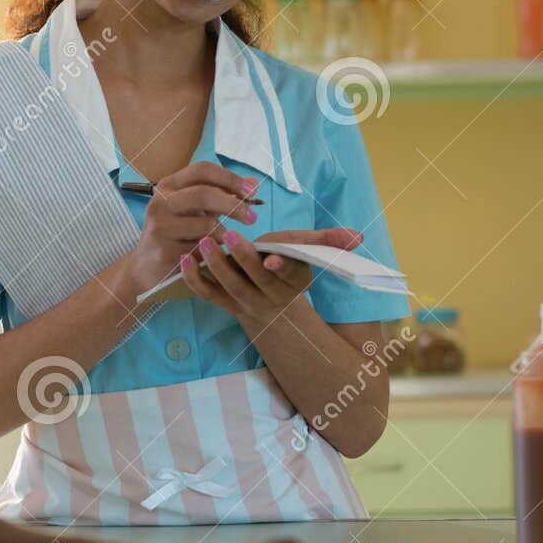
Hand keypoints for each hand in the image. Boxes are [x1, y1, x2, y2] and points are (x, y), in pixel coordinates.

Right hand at [116, 161, 259, 297]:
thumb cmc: (176, 233)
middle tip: (252, 218)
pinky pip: (201, 250)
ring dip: (225, 233)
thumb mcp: (195, 209)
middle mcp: (161, 202)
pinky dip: (214, 252)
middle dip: (234, 205)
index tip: (251, 191)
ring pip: (205, 225)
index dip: (230, 178)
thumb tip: (254, 184)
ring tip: (231, 240)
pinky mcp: (164, 252)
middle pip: (204, 194)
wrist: (146, 266)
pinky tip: (215, 255)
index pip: (202, 170)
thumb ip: (223, 195)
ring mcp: (160, 227)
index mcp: (169, 185)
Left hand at [181, 227, 364, 334]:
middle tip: (226, 234)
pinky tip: (183, 260)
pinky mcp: (225, 303)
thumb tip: (359, 237)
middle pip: (254, 279)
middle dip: (241, 258)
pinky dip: (194, 280)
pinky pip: (208, 295)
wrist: (272, 307)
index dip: (279, 267)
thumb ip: (330, 243)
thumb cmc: (290, 269)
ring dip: (214, 266)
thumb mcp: (310, 256)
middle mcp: (269, 295)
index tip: (271, 258)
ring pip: (228, 287)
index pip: (287, 274)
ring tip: (203, 242)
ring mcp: (245, 302)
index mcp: (292, 281)